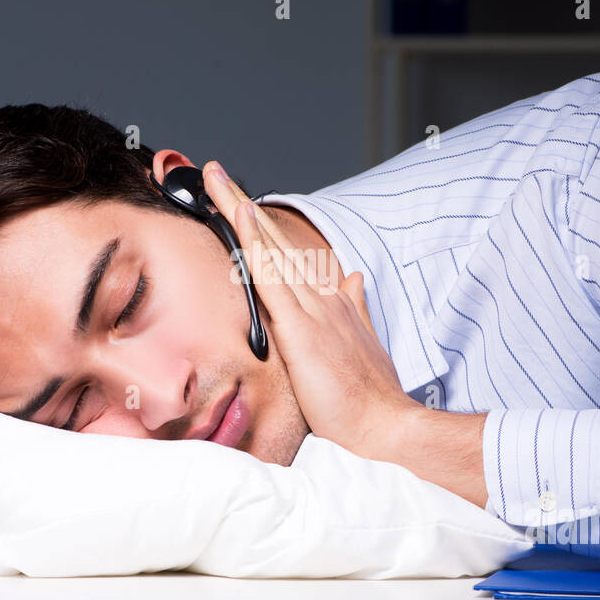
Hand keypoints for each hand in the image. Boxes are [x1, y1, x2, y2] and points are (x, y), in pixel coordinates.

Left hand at [201, 161, 419, 458]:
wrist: (385, 425)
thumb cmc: (369, 398)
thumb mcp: (361, 344)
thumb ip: (354, 307)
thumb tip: (354, 277)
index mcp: (331, 302)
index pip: (288, 255)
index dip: (262, 227)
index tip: (238, 203)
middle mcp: (322, 296)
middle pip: (275, 241)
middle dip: (242, 206)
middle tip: (214, 174)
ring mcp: (312, 308)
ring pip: (269, 248)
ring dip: (241, 212)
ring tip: (215, 180)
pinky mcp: (302, 326)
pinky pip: (271, 276)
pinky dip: (254, 243)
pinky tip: (239, 216)